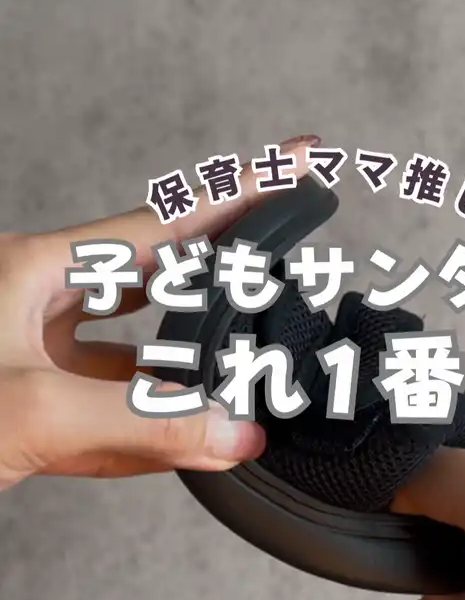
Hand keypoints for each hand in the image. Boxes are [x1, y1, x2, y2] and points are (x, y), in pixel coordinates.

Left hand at [0, 134, 317, 488]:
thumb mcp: (28, 407)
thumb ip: (141, 425)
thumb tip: (234, 435)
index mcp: (43, 270)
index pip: (168, 222)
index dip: (242, 190)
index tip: (300, 159)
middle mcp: (44, 304)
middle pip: (161, 277)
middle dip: (225, 270)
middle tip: (283, 260)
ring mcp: (38, 357)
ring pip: (139, 356)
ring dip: (192, 371)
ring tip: (246, 373)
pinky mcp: (33, 407)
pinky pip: (112, 412)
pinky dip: (154, 429)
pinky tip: (188, 440)